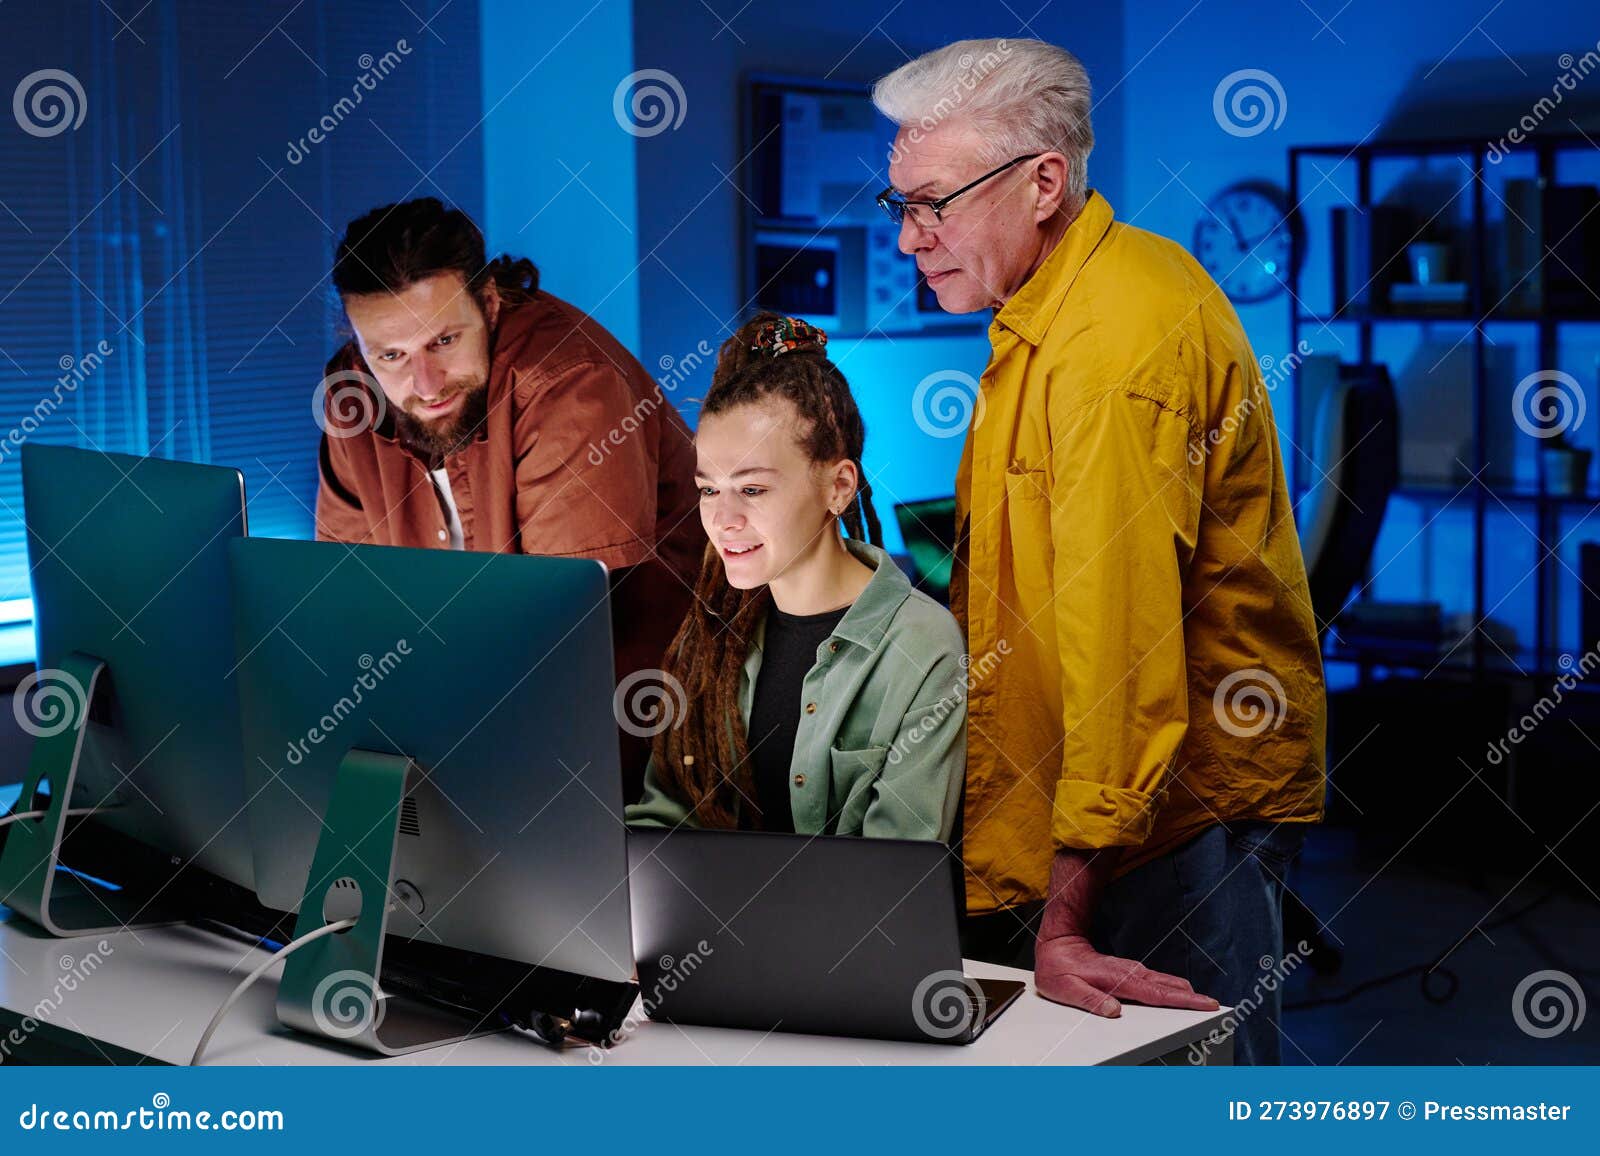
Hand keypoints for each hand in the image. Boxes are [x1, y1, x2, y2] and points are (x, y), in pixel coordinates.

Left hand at [1034, 848, 1219, 1016]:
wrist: (1057, 946)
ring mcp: (1131, 971)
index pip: (1158, 994)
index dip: (1184, 1000)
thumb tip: (1114, 1011)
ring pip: (1165, 982)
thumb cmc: (1059, 970)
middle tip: (1214, 1008)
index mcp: (1119, 980)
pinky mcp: (1130, 972)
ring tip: (1204, 1004)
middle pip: (1169, 987)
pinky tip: (1181, 995)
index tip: (1206, 1003)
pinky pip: (1157, 982)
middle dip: (1192, 998)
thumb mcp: (1066, 989)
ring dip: (1185, 993)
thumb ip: (1090, 1001)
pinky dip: (1173, 989)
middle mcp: (1130, 973)